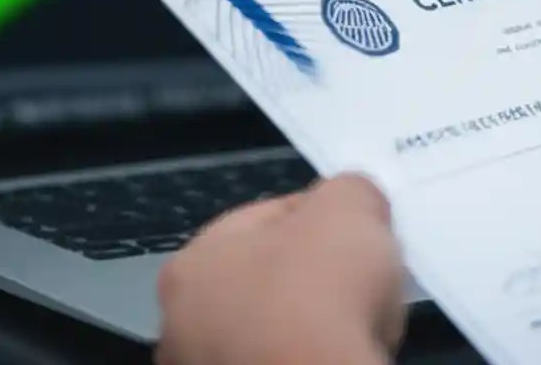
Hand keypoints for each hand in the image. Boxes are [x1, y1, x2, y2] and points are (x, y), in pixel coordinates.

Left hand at [156, 174, 404, 364]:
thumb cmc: (321, 293)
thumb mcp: (350, 206)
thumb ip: (349, 191)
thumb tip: (354, 202)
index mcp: (190, 267)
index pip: (266, 219)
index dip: (322, 216)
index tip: (358, 231)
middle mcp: (181, 328)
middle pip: (268, 278)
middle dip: (314, 274)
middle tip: (359, 278)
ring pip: (278, 330)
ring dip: (313, 324)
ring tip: (359, 325)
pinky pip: (292, 362)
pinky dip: (316, 359)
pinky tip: (343, 357)